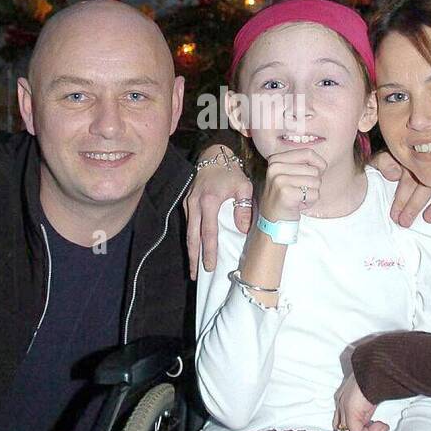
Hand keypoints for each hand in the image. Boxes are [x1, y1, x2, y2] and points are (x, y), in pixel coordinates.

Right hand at [184, 148, 252, 277]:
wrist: (214, 154)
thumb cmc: (231, 171)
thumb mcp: (244, 187)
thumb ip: (244, 208)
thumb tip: (242, 230)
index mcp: (208, 202)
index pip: (208, 233)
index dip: (209, 251)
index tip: (210, 266)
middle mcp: (194, 204)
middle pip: (192, 237)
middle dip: (194, 257)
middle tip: (195, 275)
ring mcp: (188, 203)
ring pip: (188, 232)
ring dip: (190, 250)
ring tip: (193, 267)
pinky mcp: (187, 202)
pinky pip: (188, 224)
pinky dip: (190, 238)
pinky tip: (193, 248)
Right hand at [260, 145, 327, 222]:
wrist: (272, 219)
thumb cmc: (286, 196)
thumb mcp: (290, 175)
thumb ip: (304, 164)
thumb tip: (323, 164)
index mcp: (276, 159)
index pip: (308, 153)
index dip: (318, 164)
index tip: (313, 175)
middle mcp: (275, 167)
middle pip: (314, 169)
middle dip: (313, 183)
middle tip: (300, 191)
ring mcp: (279, 180)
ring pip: (315, 182)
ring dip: (311, 193)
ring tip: (299, 197)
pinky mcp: (286, 193)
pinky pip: (313, 194)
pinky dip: (310, 202)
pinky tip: (298, 204)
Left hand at [333, 370, 388, 430]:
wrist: (378, 369)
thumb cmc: (378, 378)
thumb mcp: (370, 397)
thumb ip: (367, 410)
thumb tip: (376, 424)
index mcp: (344, 400)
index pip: (343, 424)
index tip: (376, 427)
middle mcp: (341, 405)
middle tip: (380, 430)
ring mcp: (344, 409)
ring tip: (382, 428)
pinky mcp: (350, 412)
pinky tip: (382, 425)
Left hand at [369, 149, 430, 227]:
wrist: (405, 155)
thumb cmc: (393, 163)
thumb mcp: (384, 159)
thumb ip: (384, 162)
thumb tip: (394, 175)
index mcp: (414, 162)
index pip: (409, 180)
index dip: (401, 197)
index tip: (395, 215)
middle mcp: (430, 170)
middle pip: (426, 186)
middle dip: (415, 205)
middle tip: (405, 222)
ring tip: (429, 219)